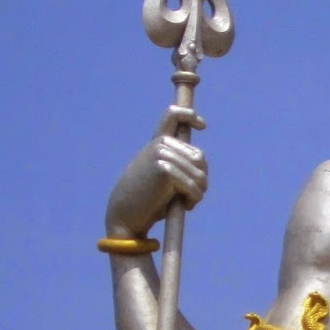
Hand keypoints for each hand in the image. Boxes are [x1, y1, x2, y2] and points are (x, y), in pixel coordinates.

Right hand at [104, 106, 206, 237]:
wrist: (126, 214)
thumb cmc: (147, 200)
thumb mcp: (162, 177)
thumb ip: (179, 164)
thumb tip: (200, 159)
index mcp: (157, 143)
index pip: (173, 115)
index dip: (189, 115)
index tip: (203, 125)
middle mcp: (160, 144)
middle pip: (200, 158)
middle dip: (201, 180)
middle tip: (191, 196)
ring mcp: (162, 154)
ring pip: (200, 174)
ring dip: (199, 192)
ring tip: (187, 202)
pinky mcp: (164, 169)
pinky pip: (194, 186)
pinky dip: (194, 199)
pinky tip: (185, 206)